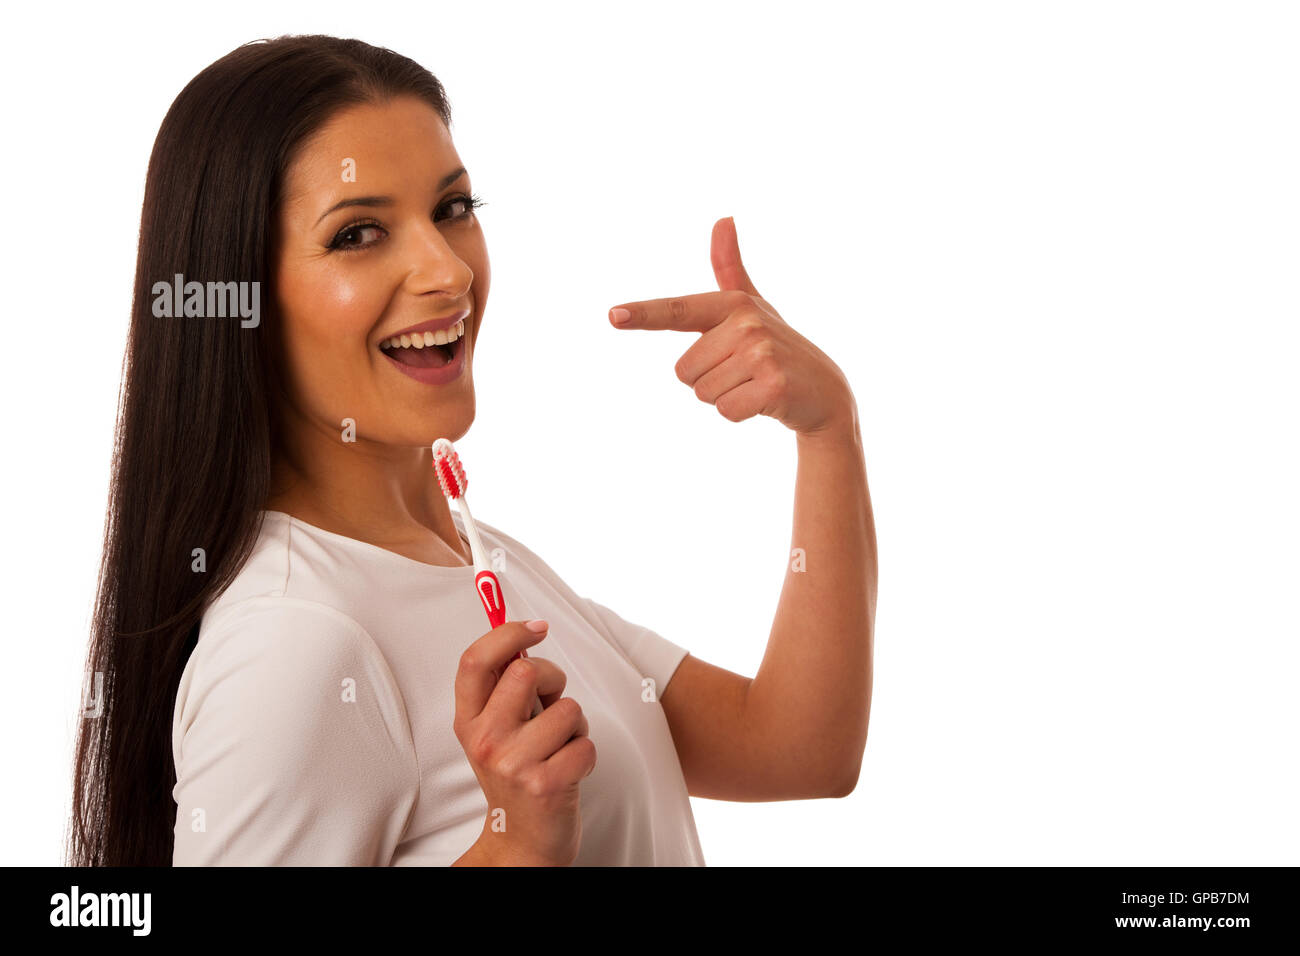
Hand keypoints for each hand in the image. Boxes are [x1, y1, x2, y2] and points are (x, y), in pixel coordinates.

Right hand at [453, 620, 595, 865]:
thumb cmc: (516, 776)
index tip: (536, 628)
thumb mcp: (495, 732)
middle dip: (554, 678)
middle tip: (553, 701)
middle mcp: (484, 740)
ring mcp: (513, 764)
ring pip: (568, 709)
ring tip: (559, 747)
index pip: (476, 660)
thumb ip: (502, 690)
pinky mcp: (546, 784)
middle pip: (527, 673)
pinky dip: (586, 755)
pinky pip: (586, 743)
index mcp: (468, 722)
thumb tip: (524, 640)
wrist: (520, 842)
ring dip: (575, 725)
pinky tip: (568, 771)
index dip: (507, 633)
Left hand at [609, 216, 856, 437]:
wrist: (824, 391)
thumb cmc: (777, 345)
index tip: (613, 316)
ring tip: (754, 384)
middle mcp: (746, 323)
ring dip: (725, 397)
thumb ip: (729, 266)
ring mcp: (761, 353)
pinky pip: (725, 410)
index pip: (678, 311)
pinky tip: (765, 401)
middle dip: (708, 380)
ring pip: (703, 393)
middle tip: (742, 372)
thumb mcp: (752, 305)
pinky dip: (740, 414)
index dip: (643, 314)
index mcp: (733, 304)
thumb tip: (723, 218)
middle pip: (683, 371)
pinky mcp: (773, 386)